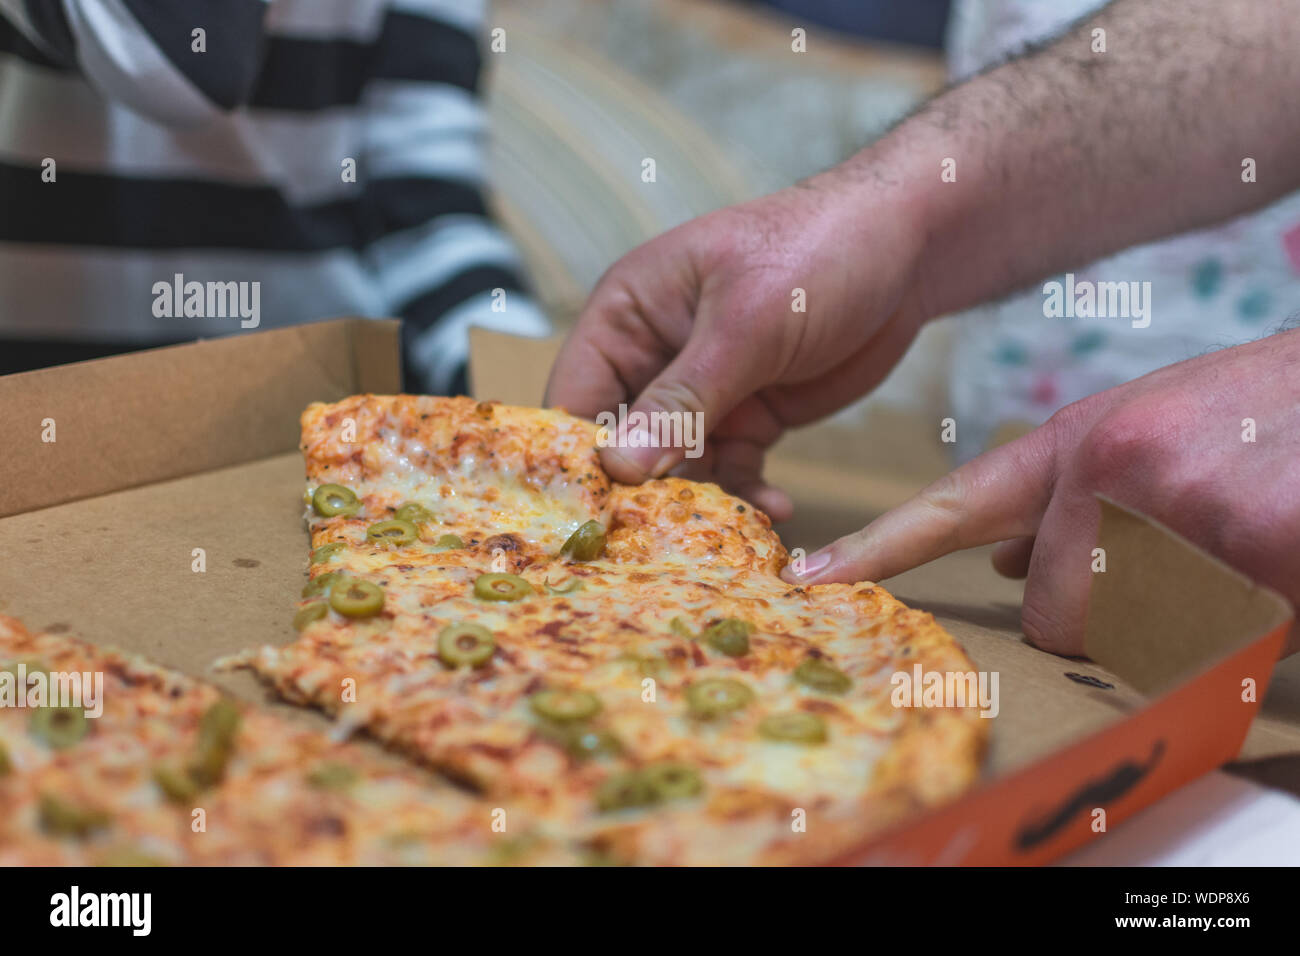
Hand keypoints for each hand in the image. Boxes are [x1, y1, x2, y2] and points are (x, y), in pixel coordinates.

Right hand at [545, 170, 927, 520]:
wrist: (909, 247)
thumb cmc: (816, 252)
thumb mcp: (744, 326)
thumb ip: (683, 399)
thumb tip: (619, 465)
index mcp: (628, 314)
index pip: (575, 396)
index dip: (579, 458)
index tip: (592, 516)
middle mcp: (654, 355)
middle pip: (622, 442)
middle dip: (641, 491)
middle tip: (661, 541)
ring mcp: (703, 389)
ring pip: (678, 465)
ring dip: (700, 500)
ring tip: (726, 536)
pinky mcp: (749, 414)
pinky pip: (732, 467)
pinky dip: (748, 491)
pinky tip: (777, 509)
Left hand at [783, 330, 1299, 655]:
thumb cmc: (1259, 419)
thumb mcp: (1147, 431)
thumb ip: (1070, 493)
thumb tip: (1005, 565)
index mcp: (1081, 442)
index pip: (955, 508)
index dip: (878, 548)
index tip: (808, 581)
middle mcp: (1109, 470)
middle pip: (1052, 614)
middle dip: (1104, 617)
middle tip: (1176, 567)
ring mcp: (1175, 509)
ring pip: (1132, 637)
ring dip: (1179, 623)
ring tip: (1232, 551)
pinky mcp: (1250, 549)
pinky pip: (1216, 643)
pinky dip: (1251, 623)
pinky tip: (1279, 554)